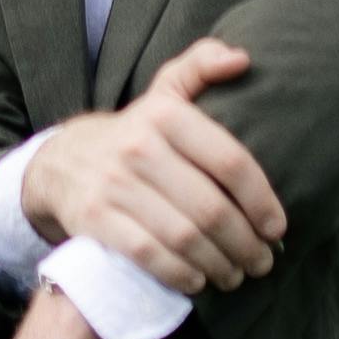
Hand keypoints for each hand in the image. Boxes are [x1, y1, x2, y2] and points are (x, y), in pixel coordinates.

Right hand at [16, 40, 284, 292]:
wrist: (62, 162)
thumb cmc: (135, 133)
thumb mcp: (164, 92)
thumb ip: (202, 66)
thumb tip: (243, 59)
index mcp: (166, 114)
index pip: (229, 160)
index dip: (261, 199)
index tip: (277, 226)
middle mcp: (139, 147)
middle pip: (211, 209)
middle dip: (245, 244)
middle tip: (262, 261)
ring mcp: (115, 185)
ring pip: (184, 238)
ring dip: (220, 265)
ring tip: (237, 274)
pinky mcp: (96, 219)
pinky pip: (150, 256)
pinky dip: (181, 275)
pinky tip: (198, 280)